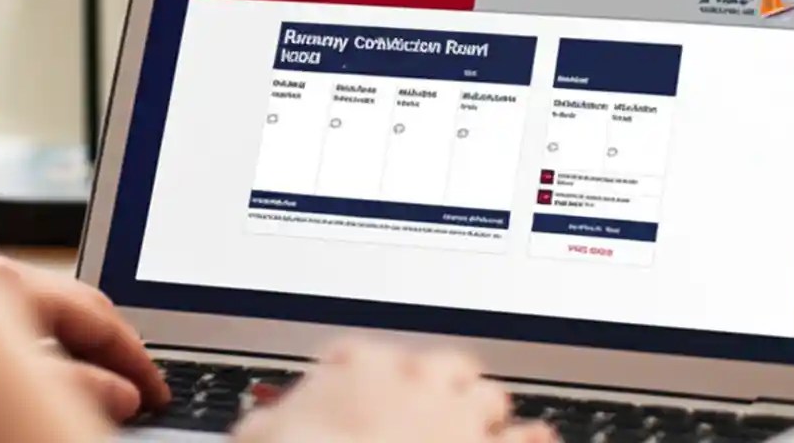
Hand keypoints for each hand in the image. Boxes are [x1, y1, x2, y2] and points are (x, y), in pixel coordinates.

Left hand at [0, 255, 170, 421]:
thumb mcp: (22, 389)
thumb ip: (81, 389)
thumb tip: (123, 395)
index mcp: (18, 283)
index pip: (103, 320)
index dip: (137, 362)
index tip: (157, 393)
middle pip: (82, 307)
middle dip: (116, 347)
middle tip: (140, 386)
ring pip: (52, 315)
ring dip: (82, 349)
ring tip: (103, 384)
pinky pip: (24, 321)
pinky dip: (50, 348)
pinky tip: (55, 373)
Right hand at [234, 338, 556, 442]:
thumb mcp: (260, 433)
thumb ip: (268, 424)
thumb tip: (257, 427)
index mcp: (357, 366)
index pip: (366, 358)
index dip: (370, 380)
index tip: (367, 393)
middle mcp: (412, 378)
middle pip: (442, 367)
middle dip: (443, 386)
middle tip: (439, 406)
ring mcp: (455, 414)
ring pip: (488, 396)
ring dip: (486, 410)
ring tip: (487, 423)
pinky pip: (527, 439)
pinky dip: (532, 440)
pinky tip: (536, 440)